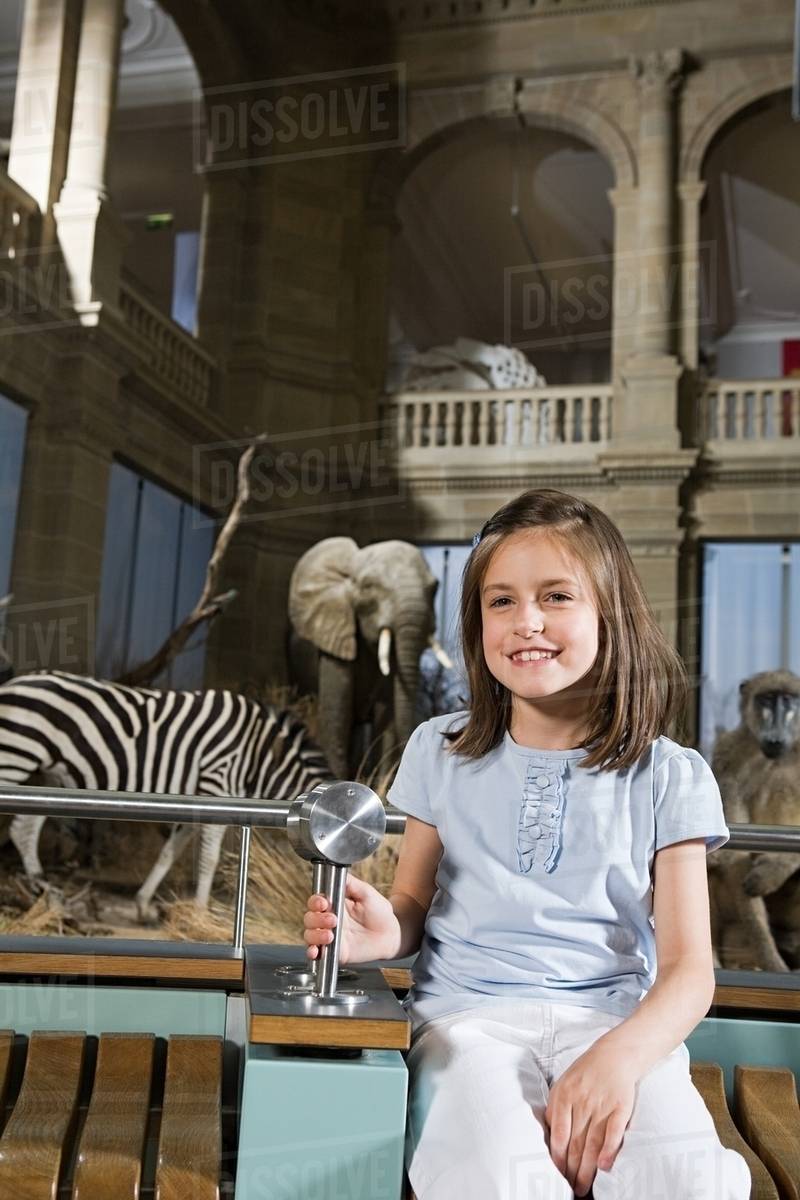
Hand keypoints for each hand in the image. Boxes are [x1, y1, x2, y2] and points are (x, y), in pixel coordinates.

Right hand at [303, 874, 400, 963]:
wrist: (391, 933)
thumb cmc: (379, 911)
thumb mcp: (366, 892)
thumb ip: (351, 884)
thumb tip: (337, 871)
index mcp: (334, 904)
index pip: (315, 902)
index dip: (315, 902)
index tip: (324, 903)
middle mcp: (328, 920)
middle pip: (309, 918)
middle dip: (317, 919)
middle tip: (333, 919)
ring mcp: (330, 936)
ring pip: (310, 935)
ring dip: (315, 935)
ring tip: (330, 935)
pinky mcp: (335, 952)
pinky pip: (316, 954)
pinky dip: (312, 953)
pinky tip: (316, 951)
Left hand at [544, 1041, 635, 1195]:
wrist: (615, 1054)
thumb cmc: (586, 1072)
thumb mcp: (564, 1084)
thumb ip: (556, 1109)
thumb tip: (549, 1136)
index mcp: (564, 1096)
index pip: (559, 1134)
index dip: (557, 1157)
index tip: (556, 1175)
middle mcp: (582, 1101)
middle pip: (575, 1143)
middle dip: (571, 1170)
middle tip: (570, 1189)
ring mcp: (602, 1105)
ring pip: (592, 1142)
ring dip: (587, 1168)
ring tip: (583, 1187)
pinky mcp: (621, 1107)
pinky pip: (614, 1132)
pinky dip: (609, 1150)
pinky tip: (604, 1166)